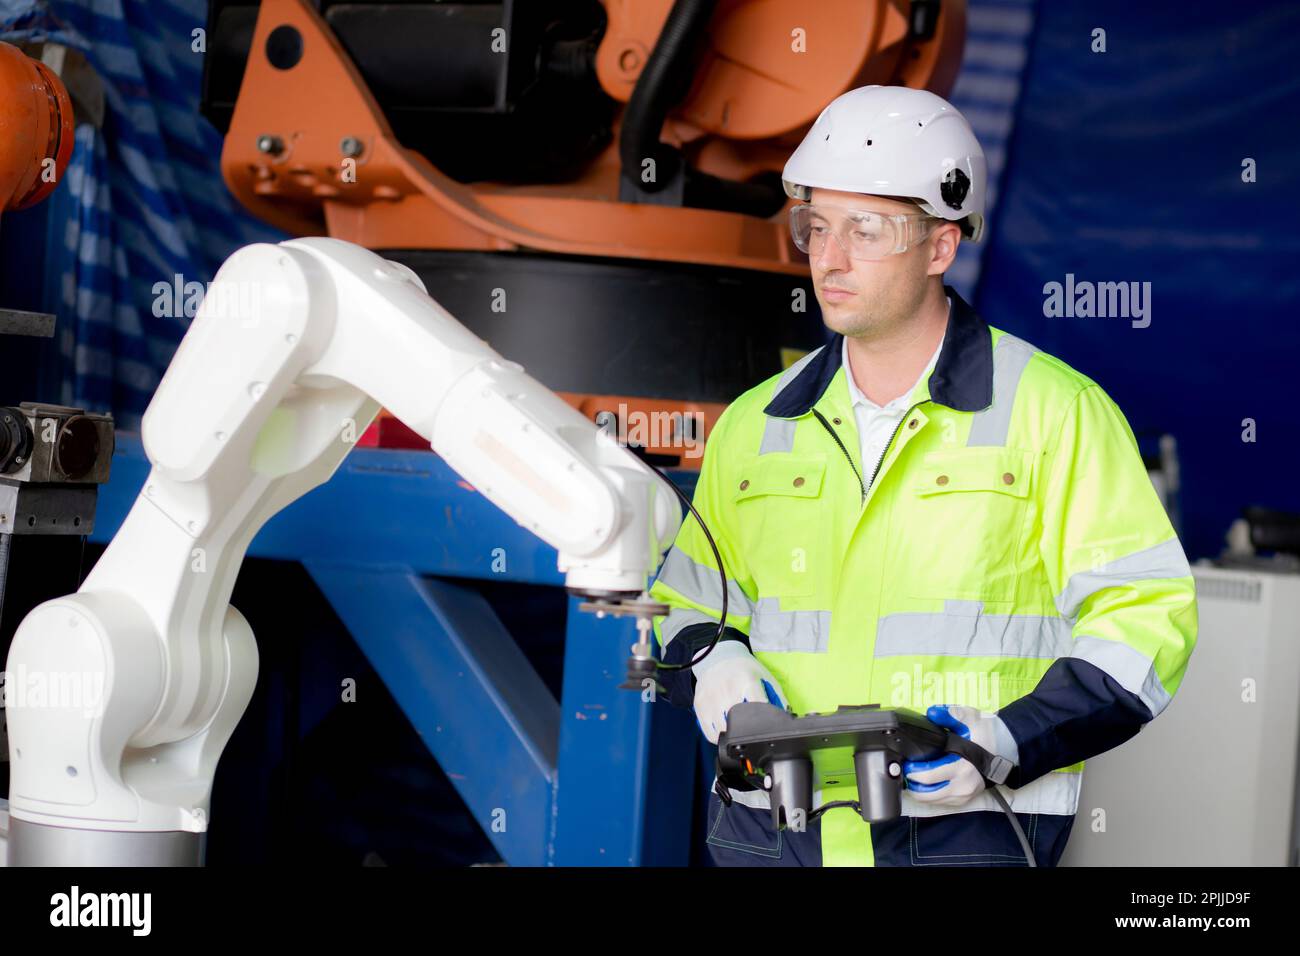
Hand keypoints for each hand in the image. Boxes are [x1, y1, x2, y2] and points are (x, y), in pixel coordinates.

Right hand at [691, 640, 786, 743]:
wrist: (717, 657)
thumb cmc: (744, 670)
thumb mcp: (764, 678)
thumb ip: (776, 699)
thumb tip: (785, 720)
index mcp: (747, 682)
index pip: (758, 708)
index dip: (765, 723)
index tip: (768, 730)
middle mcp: (727, 689)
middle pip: (738, 724)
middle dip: (747, 731)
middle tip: (752, 731)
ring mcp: (711, 698)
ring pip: (722, 731)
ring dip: (731, 736)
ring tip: (737, 729)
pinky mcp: (699, 705)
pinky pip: (708, 732)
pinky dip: (718, 736)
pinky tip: (724, 729)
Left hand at [903, 704, 1019, 805]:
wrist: (1006, 748)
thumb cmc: (985, 733)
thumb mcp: (969, 718)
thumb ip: (950, 714)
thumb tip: (931, 713)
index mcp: (962, 766)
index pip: (929, 776)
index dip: (913, 772)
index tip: (906, 764)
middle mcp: (963, 785)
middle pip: (927, 793)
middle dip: (912, 785)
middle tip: (905, 772)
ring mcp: (965, 795)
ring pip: (934, 801)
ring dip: (919, 792)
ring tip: (911, 779)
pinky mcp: (966, 800)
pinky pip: (943, 802)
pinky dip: (930, 796)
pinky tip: (924, 785)